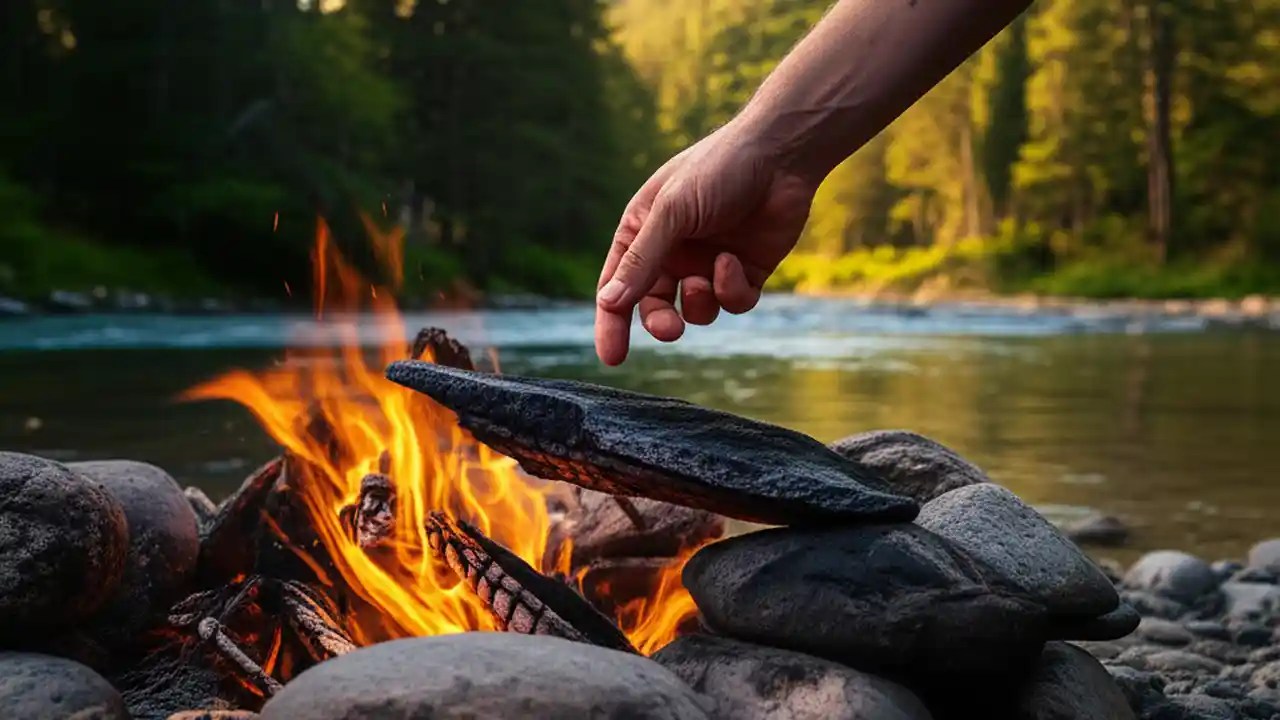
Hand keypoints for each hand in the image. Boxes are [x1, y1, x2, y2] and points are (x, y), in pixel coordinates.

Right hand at [594, 120, 816, 365]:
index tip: (612, 357)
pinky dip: (732, 289)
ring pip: (697, 310)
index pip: (617, 285)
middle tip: (669, 330)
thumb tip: (609, 302)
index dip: (611, 322)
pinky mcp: (745, 271)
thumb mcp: (672, 212)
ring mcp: (709, 262)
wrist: (782, 155)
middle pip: (654, 306)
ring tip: (709, 276)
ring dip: (701, 301)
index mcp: (644, 231)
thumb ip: (642, 260)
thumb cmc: (719, 170)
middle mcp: (673, 251)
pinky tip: (735, 262)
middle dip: (661, 321)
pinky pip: (732, 302)